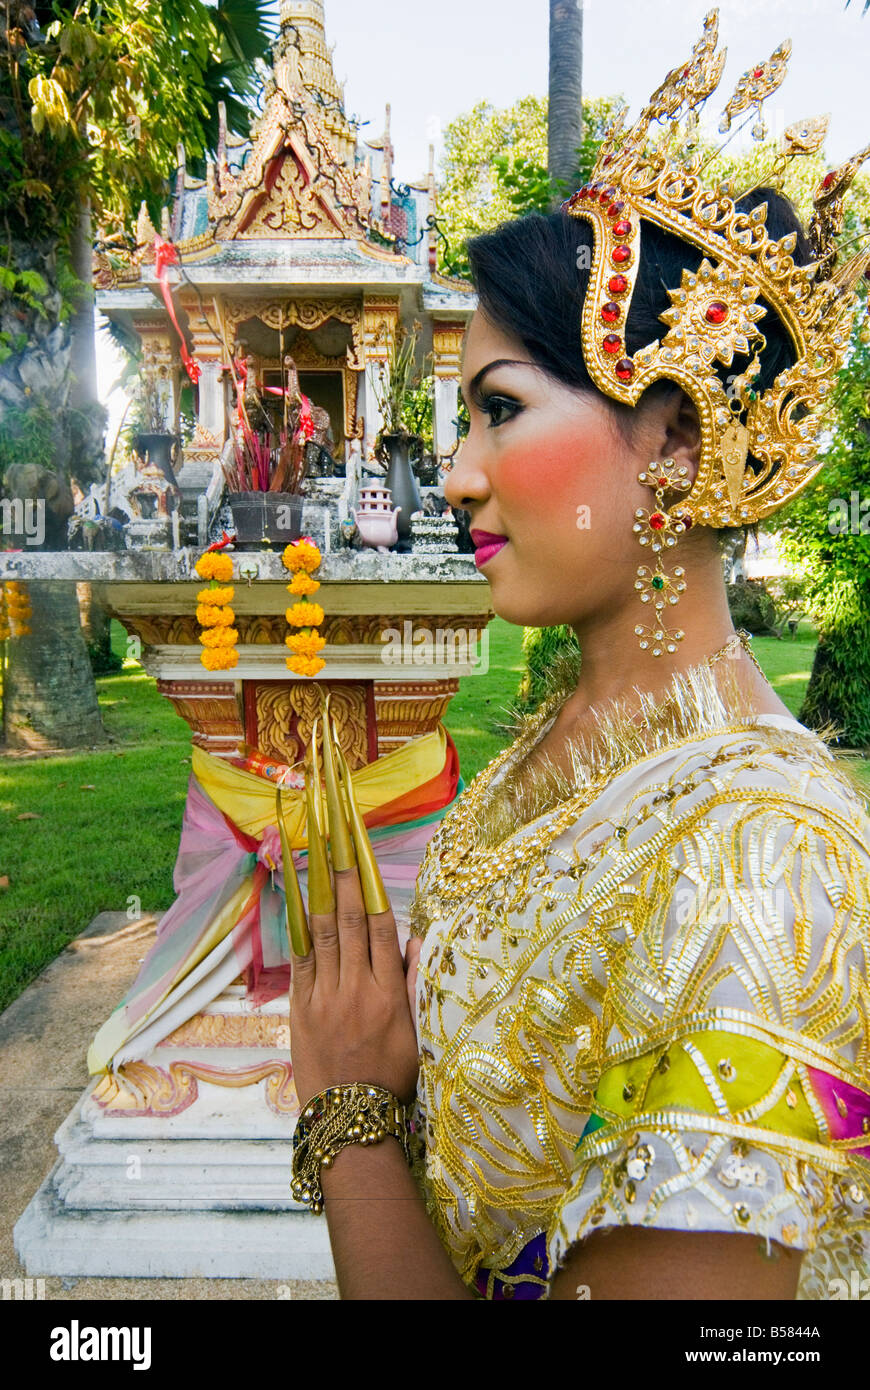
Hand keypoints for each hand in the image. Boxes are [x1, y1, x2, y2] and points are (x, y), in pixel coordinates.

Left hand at [289, 861, 421, 1108]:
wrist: (351, 1119)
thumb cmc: (392, 1078)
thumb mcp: (418, 1032)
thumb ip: (415, 983)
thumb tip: (419, 939)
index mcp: (389, 993)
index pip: (380, 927)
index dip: (371, 889)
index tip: (365, 858)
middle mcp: (356, 988)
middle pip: (348, 921)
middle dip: (343, 878)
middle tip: (336, 840)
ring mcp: (324, 998)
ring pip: (322, 934)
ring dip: (319, 893)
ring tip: (315, 858)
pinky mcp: (300, 1010)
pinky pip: (300, 961)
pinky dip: (298, 930)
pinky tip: (296, 904)